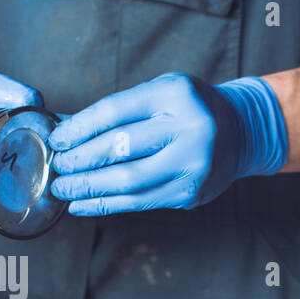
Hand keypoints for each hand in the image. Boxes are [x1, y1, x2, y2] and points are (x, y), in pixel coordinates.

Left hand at [47, 73, 288, 215]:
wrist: (242, 131)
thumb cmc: (188, 108)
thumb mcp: (159, 94)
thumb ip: (116, 111)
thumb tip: (63, 129)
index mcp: (175, 94)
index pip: (115, 112)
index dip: (79, 128)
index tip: (56, 140)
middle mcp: (189, 128)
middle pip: (120, 148)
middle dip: (80, 160)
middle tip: (57, 167)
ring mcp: (193, 164)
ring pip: (128, 181)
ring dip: (88, 187)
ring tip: (63, 189)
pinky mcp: (191, 193)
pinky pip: (139, 203)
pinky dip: (105, 204)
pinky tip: (82, 204)